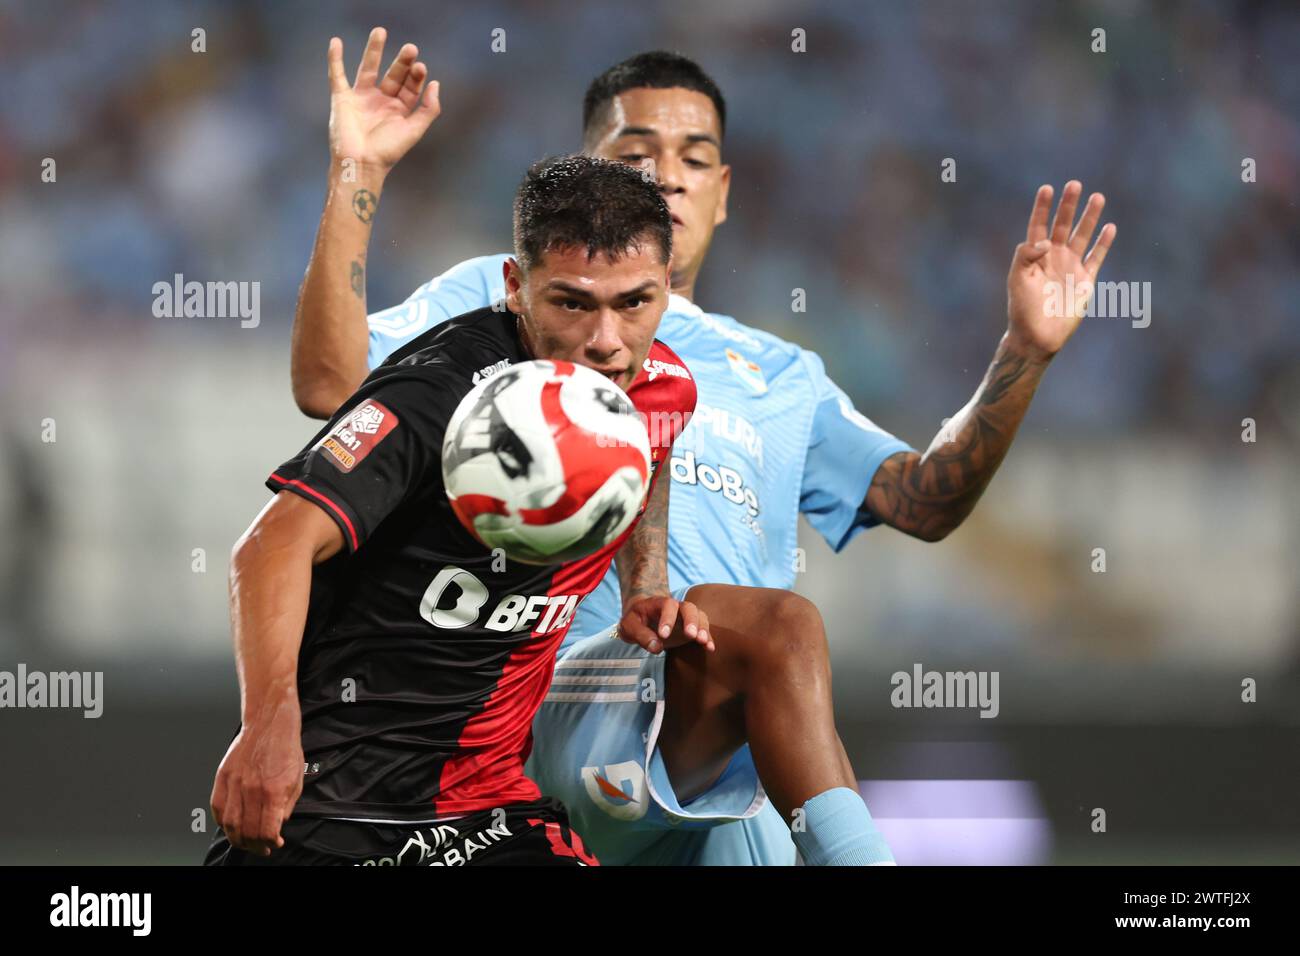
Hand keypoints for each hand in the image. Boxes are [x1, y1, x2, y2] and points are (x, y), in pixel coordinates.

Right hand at [209, 701, 303, 856]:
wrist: (269, 722)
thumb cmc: (285, 749)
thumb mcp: (297, 779)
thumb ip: (287, 806)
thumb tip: (277, 826)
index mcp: (273, 791)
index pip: (267, 831)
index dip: (271, 843)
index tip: (275, 844)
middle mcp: (251, 789)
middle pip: (247, 832)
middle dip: (255, 846)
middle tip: (262, 848)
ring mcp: (234, 783)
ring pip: (229, 824)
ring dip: (238, 839)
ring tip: (246, 842)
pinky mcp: (222, 777)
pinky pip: (217, 808)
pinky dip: (222, 823)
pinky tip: (232, 827)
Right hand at [327, 27, 440, 172]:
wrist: (361, 162)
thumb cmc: (388, 151)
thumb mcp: (414, 130)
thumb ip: (429, 109)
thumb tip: (435, 83)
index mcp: (399, 111)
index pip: (410, 87)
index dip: (416, 76)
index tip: (421, 67)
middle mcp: (381, 102)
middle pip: (393, 75)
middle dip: (402, 62)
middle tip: (411, 48)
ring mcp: (361, 99)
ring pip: (368, 69)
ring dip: (374, 50)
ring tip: (380, 31)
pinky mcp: (342, 99)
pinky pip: (337, 75)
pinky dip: (335, 59)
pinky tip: (336, 42)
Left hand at [619, 596, 712, 654]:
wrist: (642, 617)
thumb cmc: (636, 620)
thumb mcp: (629, 626)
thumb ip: (641, 635)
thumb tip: (656, 647)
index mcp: (660, 603)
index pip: (667, 606)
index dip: (667, 619)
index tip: (663, 635)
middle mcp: (676, 608)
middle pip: (689, 608)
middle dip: (691, 621)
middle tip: (690, 635)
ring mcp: (686, 617)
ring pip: (699, 616)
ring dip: (702, 628)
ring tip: (702, 641)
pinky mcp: (692, 628)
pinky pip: (703, 630)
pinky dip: (708, 638)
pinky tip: (710, 648)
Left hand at [1006, 181, 1116, 361]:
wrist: (1039, 335)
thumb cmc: (1023, 309)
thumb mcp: (1017, 280)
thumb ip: (1025, 256)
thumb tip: (1042, 240)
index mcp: (1034, 256)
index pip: (1038, 225)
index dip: (1042, 207)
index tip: (1047, 188)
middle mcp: (1054, 257)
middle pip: (1062, 225)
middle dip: (1068, 205)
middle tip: (1075, 184)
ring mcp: (1070, 266)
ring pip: (1082, 236)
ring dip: (1089, 217)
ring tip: (1097, 196)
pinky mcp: (1085, 280)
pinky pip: (1096, 257)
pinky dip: (1103, 243)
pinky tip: (1109, 227)